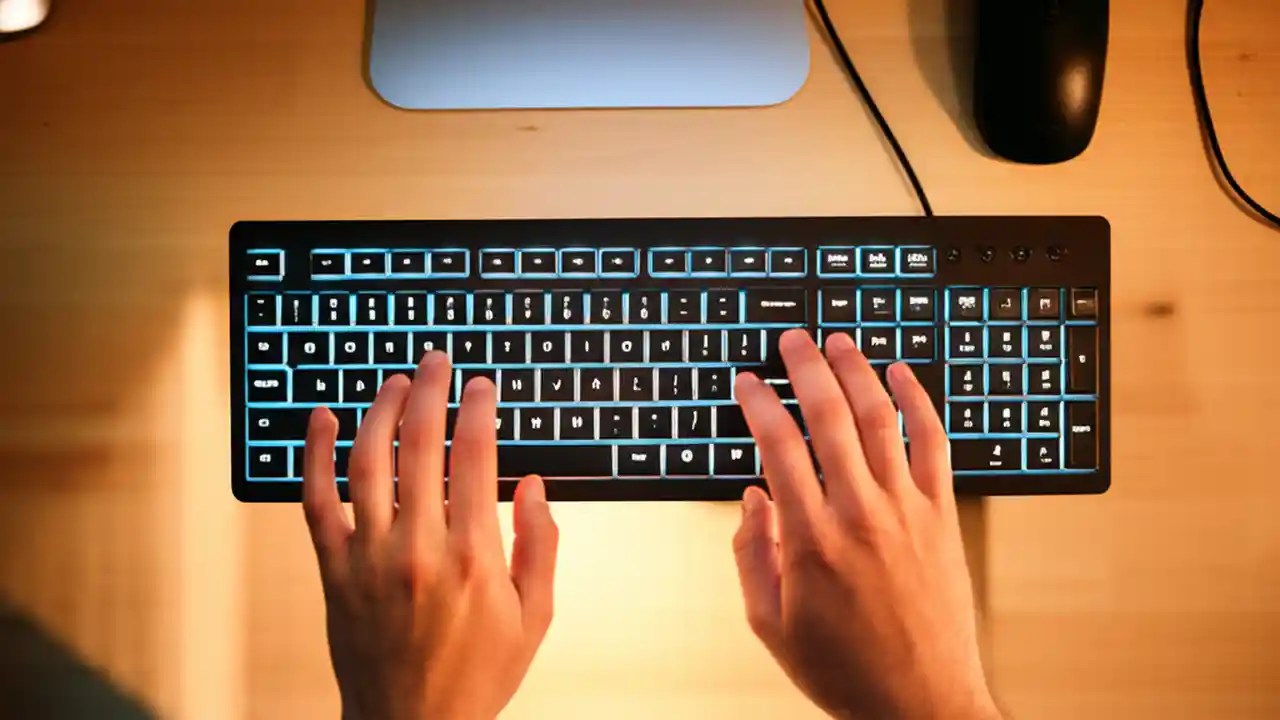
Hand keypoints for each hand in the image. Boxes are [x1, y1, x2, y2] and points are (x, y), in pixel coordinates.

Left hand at [302, 352, 558, 719]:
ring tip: (395, 381)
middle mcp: (420, 549)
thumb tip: (533, 486)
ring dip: (381, 410)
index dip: (478, 409)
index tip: (481, 386)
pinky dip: (315, 454)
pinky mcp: (334, 571)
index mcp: (475, 557)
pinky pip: (316, 500)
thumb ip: (540, 546)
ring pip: (368, 462)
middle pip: (421, 445)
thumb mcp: (534, 618)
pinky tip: (324, 419)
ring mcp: (370, 558)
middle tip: (436, 360)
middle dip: (431, 390)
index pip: (476, 458)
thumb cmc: (476, 675)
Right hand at [732, 330, 998, 719]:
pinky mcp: (942, 517)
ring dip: (857, 372)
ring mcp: (907, 511)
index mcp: (811, 541)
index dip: (760, 403)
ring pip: (881, 419)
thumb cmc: (847, 671)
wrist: (922, 704)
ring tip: (840, 342)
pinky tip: (904, 376)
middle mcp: (860, 515)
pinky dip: (919, 403)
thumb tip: (752, 500)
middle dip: (806, 367)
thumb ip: (752, 555)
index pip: (778, 446)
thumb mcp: (771, 625)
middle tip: (792, 340)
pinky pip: (934, 444)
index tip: (748, 381)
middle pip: (829, 416)